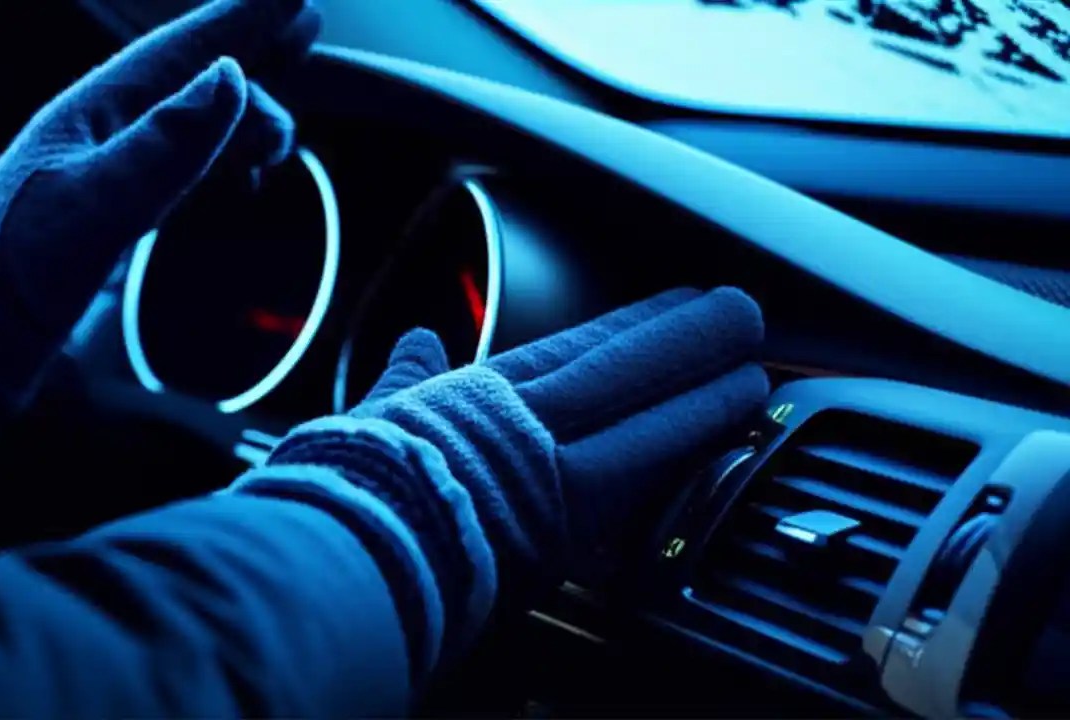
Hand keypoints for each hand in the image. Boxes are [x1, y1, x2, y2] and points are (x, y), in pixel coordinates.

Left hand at [0, 0, 320, 391]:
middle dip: (250, 51)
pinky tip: (238, 175)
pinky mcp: (109, 204)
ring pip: (190, 118)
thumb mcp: (99, 201)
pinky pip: (180, 158)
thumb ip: (166, 141)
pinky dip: (220, 156)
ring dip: (242, 117)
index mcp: (94, 109)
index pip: (181, 49)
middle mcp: (101, 126)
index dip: (241, 20)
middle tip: (304, 31)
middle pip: (190, 74)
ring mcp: (104, 164)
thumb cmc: (19, 266)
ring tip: (280, 143)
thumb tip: (230, 77)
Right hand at [355, 287, 768, 584]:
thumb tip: (416, 341)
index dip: (635, 327)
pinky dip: (681, 465)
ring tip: (756, 375)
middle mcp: (526, 430)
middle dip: (690, 341)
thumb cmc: (349, 488)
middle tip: (744, 314)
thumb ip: (406, 377)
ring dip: (707, 398)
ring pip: (647, 427)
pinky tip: (718, 451)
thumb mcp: (373, 415)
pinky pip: (639, 494)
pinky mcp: (563, 539)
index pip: (578, 349)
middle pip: (627, 374)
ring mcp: (550, 482)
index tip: (675, 308)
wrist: (343, 554)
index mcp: (480, 398)